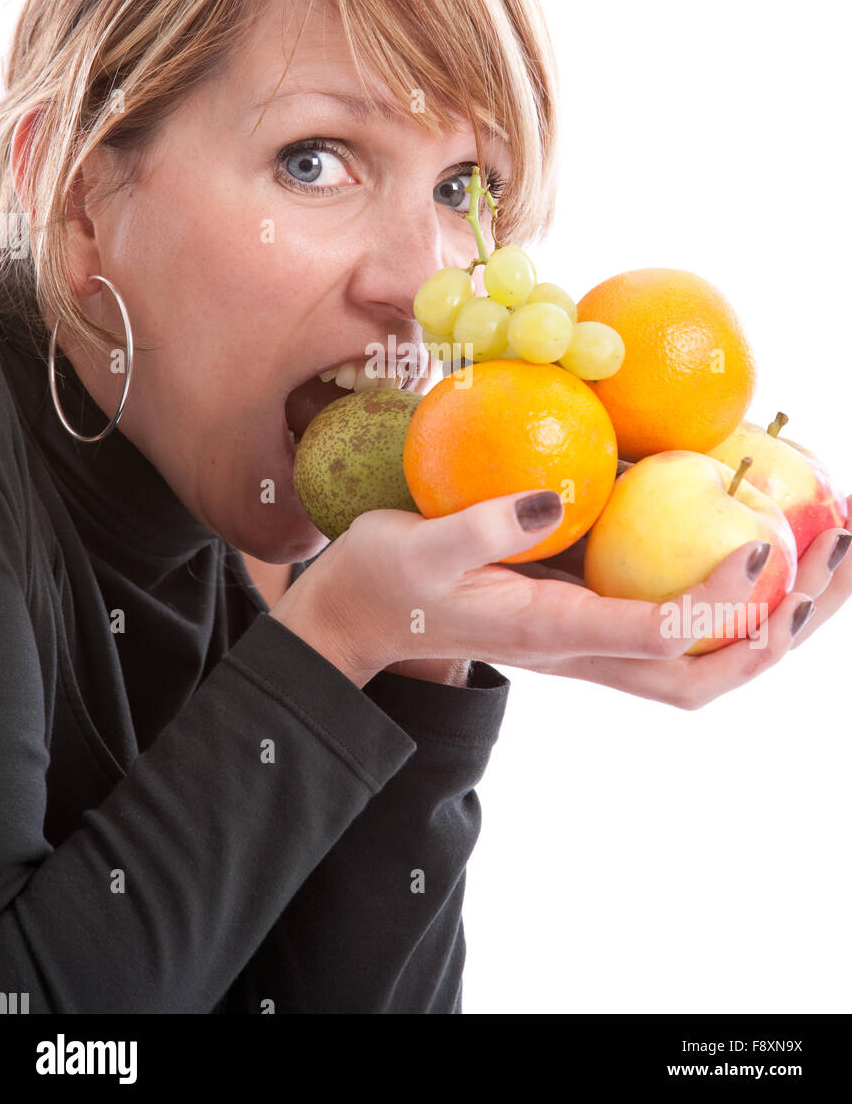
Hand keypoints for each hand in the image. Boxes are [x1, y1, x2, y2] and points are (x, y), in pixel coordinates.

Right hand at [270, 487, 813, 696]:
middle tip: (834, 559)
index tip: (762, 541)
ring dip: (778, 619)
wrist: (365, 614)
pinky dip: (738, 596)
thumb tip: (553, 497)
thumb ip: (482, 525)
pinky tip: (763, 540)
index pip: (656, 635)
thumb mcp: (419, 543)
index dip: (717, 599)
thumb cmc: (386, 577)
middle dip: (781, 629)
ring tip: (834, 555)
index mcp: (552, 635)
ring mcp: (596, 640)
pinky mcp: (595, 616)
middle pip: (707, 673)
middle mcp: (588, 650)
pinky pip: (683, 621)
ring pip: (707, 658)